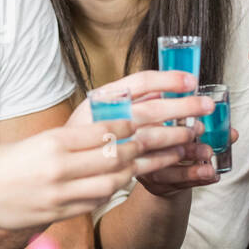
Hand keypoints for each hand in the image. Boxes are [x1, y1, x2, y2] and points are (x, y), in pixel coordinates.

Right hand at [0, 119, 142, 228]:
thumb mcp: (30, 142)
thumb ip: (62, 142)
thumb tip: (97, 135)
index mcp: (50, 143)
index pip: (102, 133)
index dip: (125, 128)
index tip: (133, 124)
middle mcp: (57, 168)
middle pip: (113, 159)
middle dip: (133, 151)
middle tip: (142, 145)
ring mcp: (58, 195)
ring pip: (109, 184)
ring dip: (125, 176)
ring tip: (130, 168)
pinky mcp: (55, 215)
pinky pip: (92, 204)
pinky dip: (106, 194)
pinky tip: (109, 187)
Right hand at [71, 70, 228, 196]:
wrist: (42, 169)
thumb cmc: (72, 136)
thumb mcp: (94, 110)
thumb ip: (125, 100)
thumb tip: (159, 90)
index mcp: (99, 98)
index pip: (139, 81)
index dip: (167, 79)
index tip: (191, 79)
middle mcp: (99, 118)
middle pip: (149, 109)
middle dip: (182, 107)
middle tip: (206, 106)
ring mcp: (103, 145)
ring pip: (148, 138)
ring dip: (175, 135)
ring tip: (195, 133)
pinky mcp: (107, 168)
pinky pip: (140, 164)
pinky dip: (162, 158)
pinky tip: (177, 154)